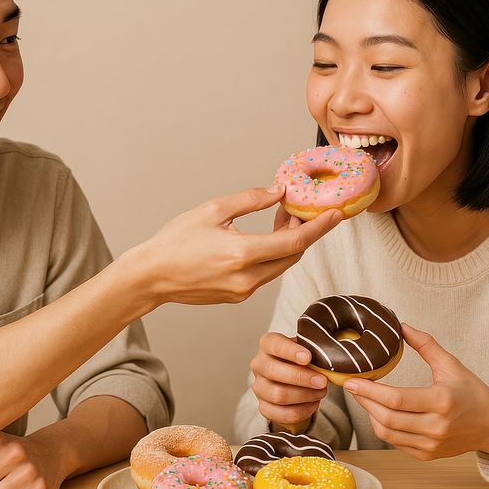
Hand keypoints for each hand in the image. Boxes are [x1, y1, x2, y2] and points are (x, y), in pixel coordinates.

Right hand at [126, 185, 340, 305]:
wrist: (151, 276)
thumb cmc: (175, 242)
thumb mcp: (213, 210)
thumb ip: (250, 200)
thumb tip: (279, 191)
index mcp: (241, 254)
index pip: (293, 243)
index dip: (318, 228)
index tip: (336, 215)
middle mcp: (247, 278)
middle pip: (292, 257)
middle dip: (304, 233)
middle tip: (304, 209)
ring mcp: (243, 291)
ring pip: (280, 267)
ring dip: (288, 245)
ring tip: (283, 220)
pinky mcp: (237, 297)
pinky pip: (264, 275)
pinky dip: (272, 257)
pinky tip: (265, 240)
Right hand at [250, 332, 329, 427]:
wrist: (295, 381)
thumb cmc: (303, 361)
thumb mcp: (309, 350)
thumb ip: (317, 351)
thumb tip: (333, 355)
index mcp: (268, 344)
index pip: (273, 344)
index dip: (290, 351)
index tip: (308, 357)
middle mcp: (259, 364)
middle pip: (273, 371)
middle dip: (301, 377)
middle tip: (322, 381)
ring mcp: (259, 387)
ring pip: (278, 394)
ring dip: (304, 395)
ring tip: (321, 392)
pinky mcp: (264, 407)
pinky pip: (282, 413)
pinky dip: (302, 411)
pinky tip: (314, 404)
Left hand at [344, 324, 488, 459]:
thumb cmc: (472, 392)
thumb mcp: (451, 364)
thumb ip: (426, 345)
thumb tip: (401, 326)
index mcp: (441, 401)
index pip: (397, 399)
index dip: (370, 391)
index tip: (352, 381)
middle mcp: (436, 426)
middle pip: (387, 417)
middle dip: (364, 401)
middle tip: (352, 387)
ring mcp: (431, 444)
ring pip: (387, 433)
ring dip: (370, 415)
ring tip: (364, 398)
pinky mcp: (427, 455)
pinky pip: (395, 443)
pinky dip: (382, 427)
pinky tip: (379, 413)